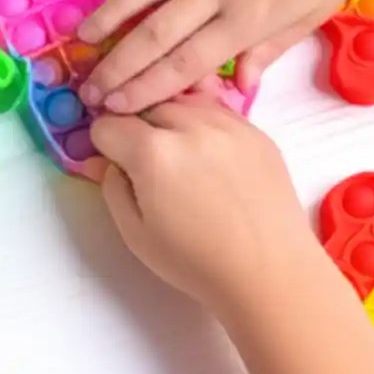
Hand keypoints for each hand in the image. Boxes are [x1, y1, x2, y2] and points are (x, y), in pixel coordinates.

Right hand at [90, 98, 317, 308]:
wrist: (270, 272)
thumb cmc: (195, 261)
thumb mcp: (135, 233)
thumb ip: (111, 187)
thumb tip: (103, 160)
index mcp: (152, 152)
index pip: (106, 125)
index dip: (103, 146)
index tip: (114, 166)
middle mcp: (189, 126)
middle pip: (143, 107)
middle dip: (135, 130)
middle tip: (146, 165)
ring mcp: (228, 124)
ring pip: (180, 102)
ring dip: (169, 122)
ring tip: (178, 157)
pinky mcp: (256, 131)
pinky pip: (215, 111)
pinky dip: (202, 125)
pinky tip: (208, 157)